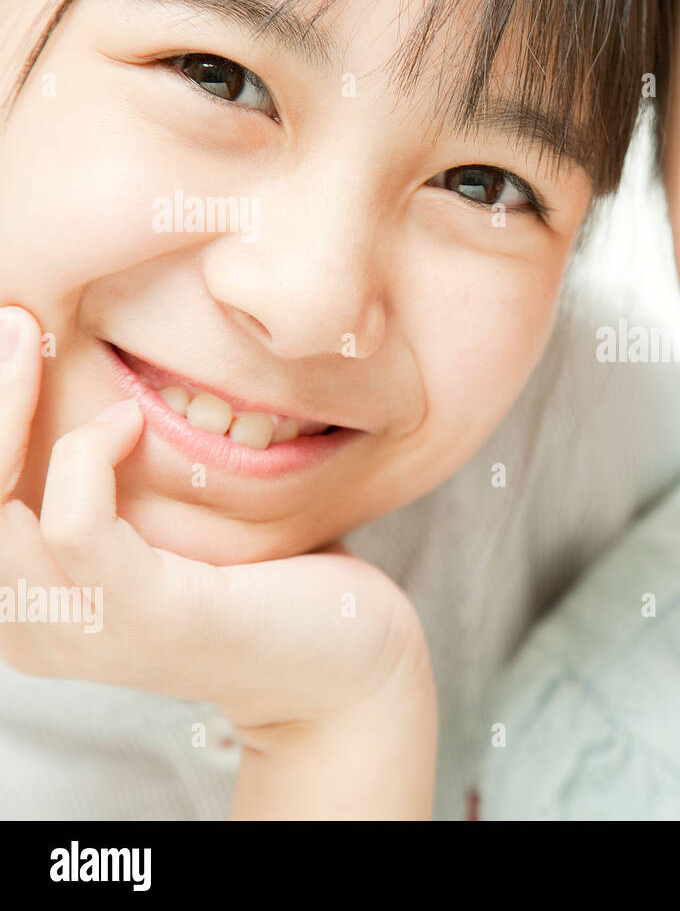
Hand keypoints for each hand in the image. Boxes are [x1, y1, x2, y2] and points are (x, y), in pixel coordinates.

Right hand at [0, 305, 434, 816]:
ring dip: (9, 409)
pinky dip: (88, 454)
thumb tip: (89, 377)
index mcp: (25, 606)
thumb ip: (105, 474)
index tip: (0, 335)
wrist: (346, 658)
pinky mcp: (146, 617)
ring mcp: (85, 631)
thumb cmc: (262, 578)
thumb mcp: (162, 517)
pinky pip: (75, 525)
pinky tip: (128, 418)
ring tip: (41, 339)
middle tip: (12, 321)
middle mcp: (32, 630)